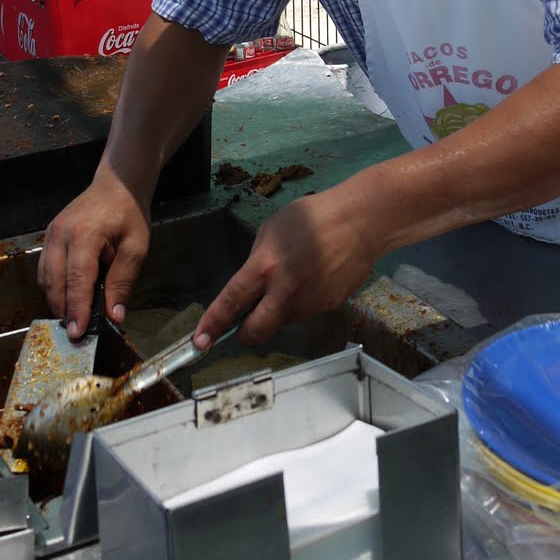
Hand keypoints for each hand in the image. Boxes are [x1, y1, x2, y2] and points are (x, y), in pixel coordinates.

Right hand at [37, 169, 150, 337]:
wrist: (117, 184)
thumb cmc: (130, 213)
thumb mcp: (136, 247)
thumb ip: (123, 281)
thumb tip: (114, 316)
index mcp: (85, 234)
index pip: (77, 280)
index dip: (76, 309)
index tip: (77, 333)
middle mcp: (61, 234)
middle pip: (54, 282)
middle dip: (62, 310)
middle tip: (75, 333)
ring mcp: (51, 234)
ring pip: (44, 278)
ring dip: (56, 301)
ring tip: (72, 319)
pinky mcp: (49, 236)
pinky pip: (45, 268)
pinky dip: (53, 287)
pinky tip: (67, 298)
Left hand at [194, 184, 378, 349]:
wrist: (359, 220)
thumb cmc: (312, 216)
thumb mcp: (271, 230)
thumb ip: (258, 261)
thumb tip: (253, 285)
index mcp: (265, 267)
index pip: (231, 303)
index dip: (212, 325)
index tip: (199, 343)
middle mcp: (285, 292)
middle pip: (256, 333)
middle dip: (246, 334)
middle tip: (246, 322)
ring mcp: (309, 303)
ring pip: (283, 320)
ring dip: (280, 308)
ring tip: (297, 275)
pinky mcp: (328, 307)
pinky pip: (306, 311)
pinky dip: (303, 301)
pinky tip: (315, 276)